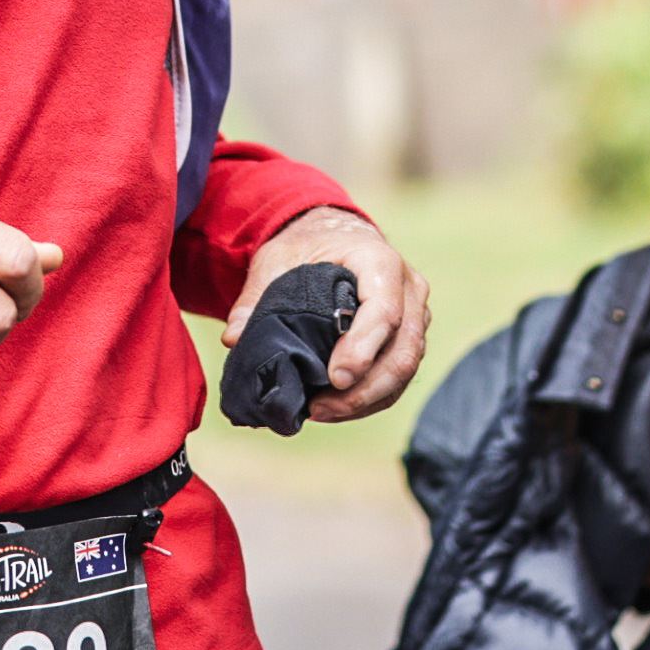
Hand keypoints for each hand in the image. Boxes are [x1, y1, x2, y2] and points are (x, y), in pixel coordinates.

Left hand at [224, 205, 427, 423]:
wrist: (337, 237)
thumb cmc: (309, 247)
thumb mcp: (278, 259)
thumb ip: (256, 297)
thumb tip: (233, 338)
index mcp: (380, 261)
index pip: (384, 311)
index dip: (362, 348)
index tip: (335, 378)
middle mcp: (409, 289)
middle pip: (403, 351)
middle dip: (363, 390)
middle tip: (319, 408)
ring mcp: (416, 315)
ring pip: (405, 371)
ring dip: (365, 401)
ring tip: (320, 411)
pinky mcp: (410, 338)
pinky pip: (399, 378)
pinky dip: (370, 399)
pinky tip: (335, 409)